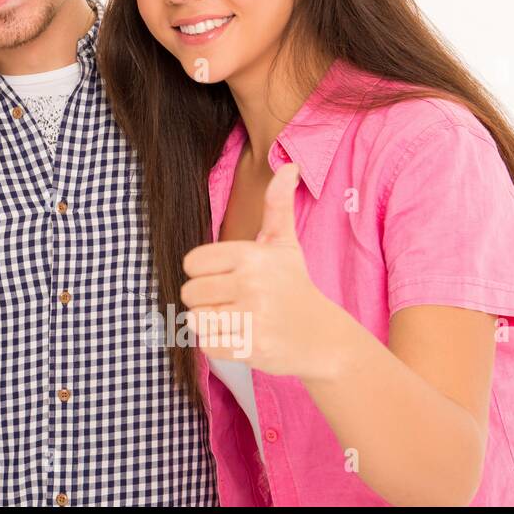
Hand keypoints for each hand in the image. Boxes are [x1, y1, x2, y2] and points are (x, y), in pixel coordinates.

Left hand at [180, 162, 350, 378]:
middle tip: (233, 302)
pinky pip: (206, 345)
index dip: (203, 273)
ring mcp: (252, 317)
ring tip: (237, 319)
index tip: (225, 278)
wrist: (324, 337)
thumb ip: (278, 206)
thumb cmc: (294, 286)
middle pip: (190, 293)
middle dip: (206, 301)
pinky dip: (218, 344)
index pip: (191, 263)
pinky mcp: (251, 347)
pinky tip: (241, 337)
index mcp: (251, 255)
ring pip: (195, 319)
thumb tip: (289, 167)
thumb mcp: (285, 245)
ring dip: (211, 323)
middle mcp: (251, 283)